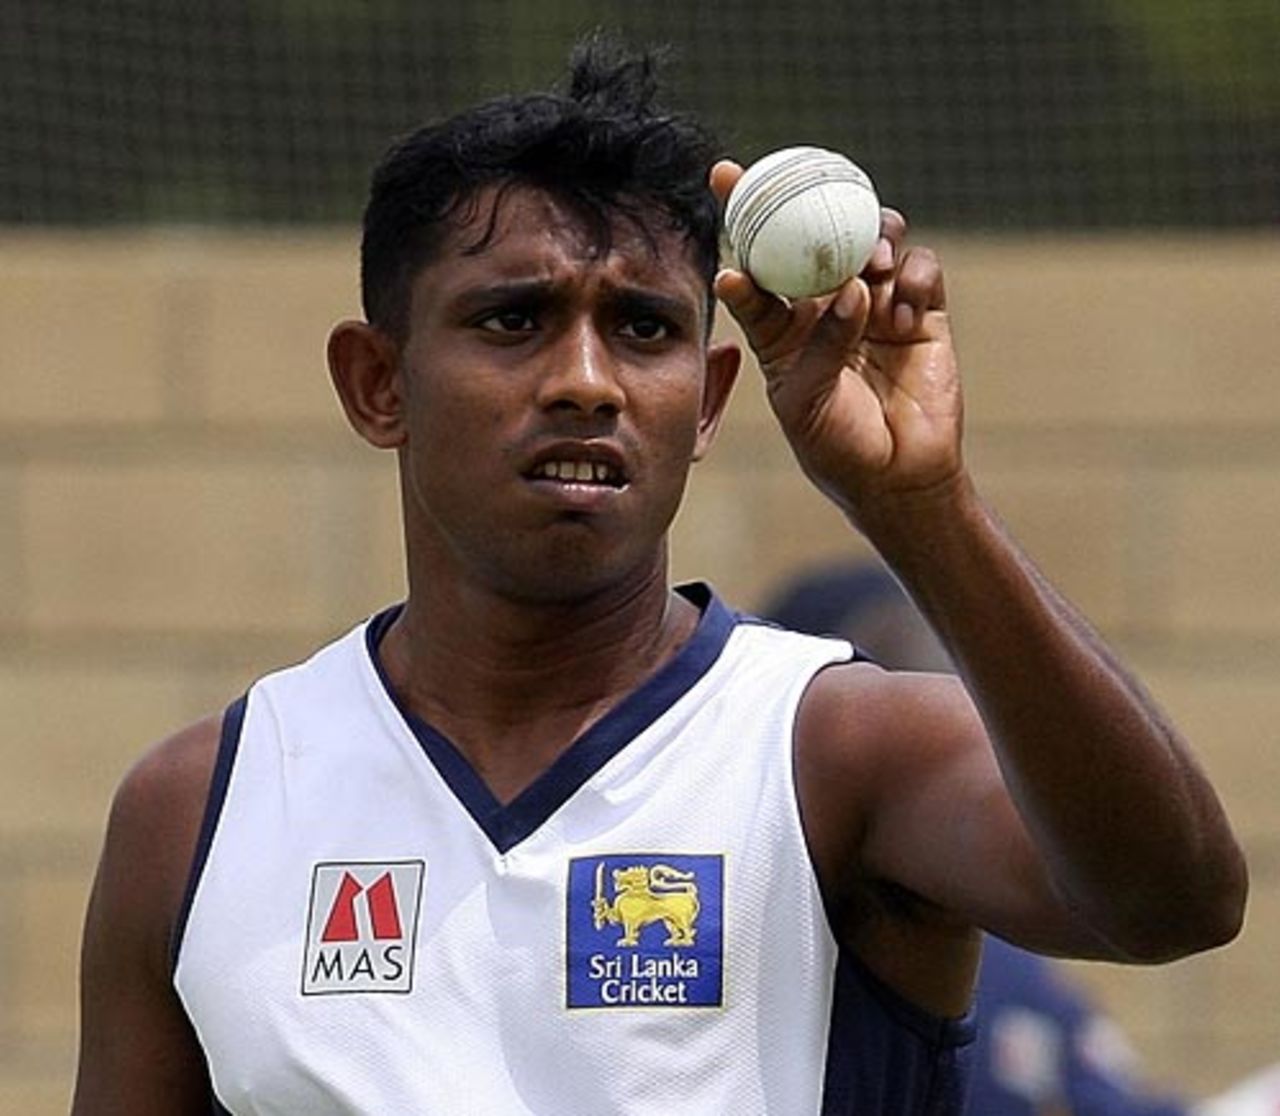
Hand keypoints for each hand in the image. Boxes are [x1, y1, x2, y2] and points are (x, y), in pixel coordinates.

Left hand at [711, 160, 964, 522]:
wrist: (898, 478)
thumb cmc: (836, 447)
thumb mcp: (805, 401)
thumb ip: (819, 345)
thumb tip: (850, 289)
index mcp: (782, 326)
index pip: (756, 262)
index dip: (739, 216)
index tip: (723, 176)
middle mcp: (826, 307)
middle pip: (816, 234)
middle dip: (811, 199)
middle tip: (806, 180)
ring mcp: (876, 305)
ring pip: (872, 239)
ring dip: (871, 238)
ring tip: (872, 265)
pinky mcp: (922, 313)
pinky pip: (920, 270)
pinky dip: (913, 278)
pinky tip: (902, 311)